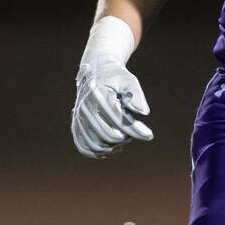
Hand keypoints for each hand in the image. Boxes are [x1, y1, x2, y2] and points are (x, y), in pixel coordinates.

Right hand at [71, 17, 152, 157]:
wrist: (96, 72)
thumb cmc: (116, 77)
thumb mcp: (129, 80)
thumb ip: (136, 95)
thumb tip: (144, 113)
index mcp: (98, 95)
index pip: (119, 120)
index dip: (136, 131)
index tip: (149, 135)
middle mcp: (85, 108)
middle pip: (109, 135)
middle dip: (127, 138)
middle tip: (135, 132)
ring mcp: (78, 118)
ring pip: (97, 145)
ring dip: (114, 147)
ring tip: (125, 138)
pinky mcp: (76, 126)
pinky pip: (85, 147)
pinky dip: (99, 153)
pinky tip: (113, 149)